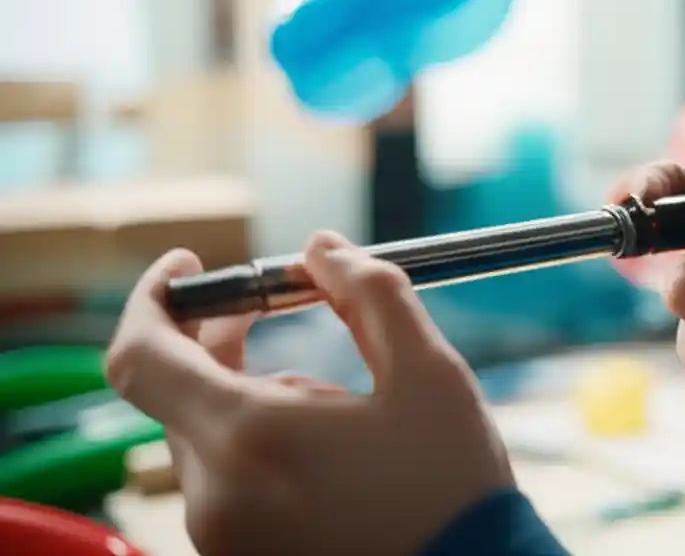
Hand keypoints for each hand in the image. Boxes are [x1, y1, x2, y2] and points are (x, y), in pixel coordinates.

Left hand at [105, 231, 512, 555]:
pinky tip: (336, 454)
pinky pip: (227, 484)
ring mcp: (221, 539)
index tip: (189, 266)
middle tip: (284, 303)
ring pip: (211, 437)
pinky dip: (262, 447)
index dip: (155, 298)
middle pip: (182, 392)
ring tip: (347, 412)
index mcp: (247, 438)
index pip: (140, 356)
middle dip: (227, 340)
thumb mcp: (430, 373)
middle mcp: (213, 496)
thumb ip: (371, 294)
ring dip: (258, 400)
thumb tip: (322, 250)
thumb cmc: (452, 488)